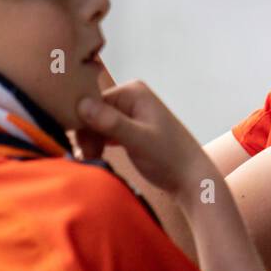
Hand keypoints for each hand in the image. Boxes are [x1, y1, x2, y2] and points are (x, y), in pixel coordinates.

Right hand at [75, 80, 204, 195]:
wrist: (190, 179)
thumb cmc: (168, 158)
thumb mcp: (138, 140)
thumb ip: (111, 123)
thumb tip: (81, 104)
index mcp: (133, 92)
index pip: (92, 101)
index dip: (81, 123)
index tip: (80, 148)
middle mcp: (131, 96)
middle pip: (93, 112)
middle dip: (86, 135)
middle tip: (88, 158)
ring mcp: (131, 112)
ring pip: (97, 123)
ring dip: (91, 142)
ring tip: (92, 160)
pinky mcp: (130, 128)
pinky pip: (105, 131)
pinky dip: (99, 144)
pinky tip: (96, 156)